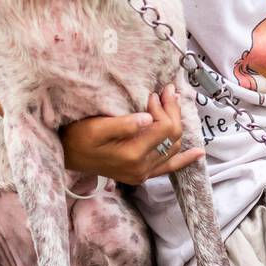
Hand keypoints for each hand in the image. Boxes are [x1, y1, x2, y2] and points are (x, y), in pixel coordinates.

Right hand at [60, 83, 204, 183]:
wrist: (67, 156)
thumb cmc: (77, 138)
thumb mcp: (95, 128)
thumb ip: (123, 124)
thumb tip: (147, 117)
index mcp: (132, 155)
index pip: (163, 127)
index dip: (163, 107)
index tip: (154, 93)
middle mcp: (141, 168)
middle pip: (172, 136)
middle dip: (173, 111)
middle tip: (167, 92)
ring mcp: (143, 173)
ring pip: (173, 147)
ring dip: (177, 125)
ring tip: (173, 104)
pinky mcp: (142, 174)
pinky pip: (169, 168)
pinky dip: (184, 159)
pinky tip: (198, 153)